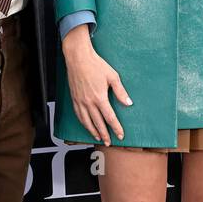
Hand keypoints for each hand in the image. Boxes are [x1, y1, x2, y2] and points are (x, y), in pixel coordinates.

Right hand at [62, 26, 127, 145]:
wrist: (79, 59)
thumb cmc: (96, 65)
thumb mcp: (113, 77)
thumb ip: (120, 92)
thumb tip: (128, 103)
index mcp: (99, 97)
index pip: (110, 117)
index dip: (116, 128)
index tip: (120, 135)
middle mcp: (88, 102)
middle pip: (98, 123)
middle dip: (104, 134)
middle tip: (109, 142)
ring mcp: (80, 101)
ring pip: (86, 122)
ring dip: (93, 131)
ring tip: (98, 137)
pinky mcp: (74, 99)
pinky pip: (78, 115)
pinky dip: (83, 123)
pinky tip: (86, 126)